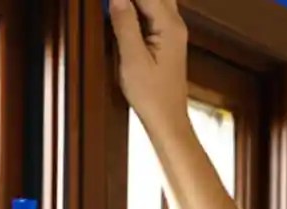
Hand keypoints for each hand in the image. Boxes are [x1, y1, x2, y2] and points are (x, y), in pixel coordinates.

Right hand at [109, 0, 188, 128]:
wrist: (167, 119)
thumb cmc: (152, 95)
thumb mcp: (133, 59)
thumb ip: (125, 24)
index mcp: (169, 26)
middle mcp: (176, 24)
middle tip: (110, 2)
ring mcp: (174, 31)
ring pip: (158, 0)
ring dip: (136, 1)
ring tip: (113, 5)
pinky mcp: (168, 39)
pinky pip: (155, 11)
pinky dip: (140, 6)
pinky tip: (124, 9)